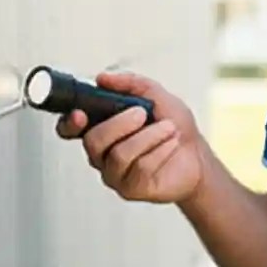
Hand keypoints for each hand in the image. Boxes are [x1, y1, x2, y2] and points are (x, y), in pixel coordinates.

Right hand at [55, 72, 204, 203]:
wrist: (198, 155)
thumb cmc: (175, 127)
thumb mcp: (157, 96)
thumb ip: (131, 84)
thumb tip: (103, 78)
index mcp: (102, 128)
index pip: (69, 129)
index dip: (69, 122)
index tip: (81, 114)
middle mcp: (102, 153)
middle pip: (94, 140)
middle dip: (120, 124)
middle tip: (141, 113)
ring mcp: (114, 173)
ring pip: (119, 155)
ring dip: (149, 136)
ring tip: (169, 129)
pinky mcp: (131, 188)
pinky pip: (140, 168)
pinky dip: (160, 150)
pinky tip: (171, 145)